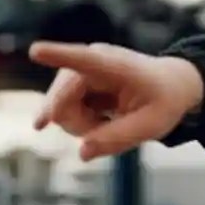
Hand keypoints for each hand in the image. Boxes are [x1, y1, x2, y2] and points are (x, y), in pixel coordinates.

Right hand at [29, 41, 204, 160]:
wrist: (169, 84)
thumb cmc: (164, 101)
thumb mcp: (151, 126)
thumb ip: (117, 139)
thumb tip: (82, 153)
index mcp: (115, 66)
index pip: (83, 60)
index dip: (58, 56)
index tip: (35, 50)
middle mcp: (90, 61)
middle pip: (62, 101)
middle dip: (80, 125)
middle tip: (111, 126)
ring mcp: (79, 71)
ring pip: (59, 109)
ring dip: (81, 125)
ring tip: (110, 120)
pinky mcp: (73, 82)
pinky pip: (63, 111)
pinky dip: (81, 123)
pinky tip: (100, 119)